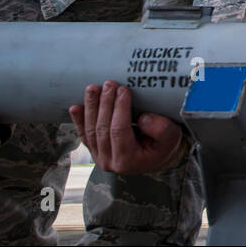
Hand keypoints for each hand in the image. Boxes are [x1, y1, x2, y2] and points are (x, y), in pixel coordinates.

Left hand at [68, 81, 187, 174]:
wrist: (156, 158)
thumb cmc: (163, 146)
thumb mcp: (170, 137)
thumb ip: (160, 129)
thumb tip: (143, 118)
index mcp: (128, 160)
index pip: (119, 130)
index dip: (119, 109)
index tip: (123, 90)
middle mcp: (110, 162)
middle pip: (102, 129)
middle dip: (105, 103)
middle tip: (109, 84)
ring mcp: (100, 157)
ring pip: (91, 130)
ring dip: (90, 107)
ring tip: (93, 89)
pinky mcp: (94, 151)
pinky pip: (84, 134)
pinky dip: (79, 120)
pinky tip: (75, 107)